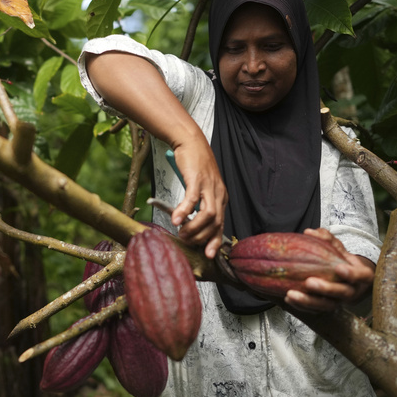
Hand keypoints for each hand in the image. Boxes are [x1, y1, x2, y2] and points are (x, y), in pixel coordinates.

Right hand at [169, 136, 227, 259]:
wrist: (191, 142)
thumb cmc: (194, 165)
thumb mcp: (201, 186)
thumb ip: (199, 203)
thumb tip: (188, 221)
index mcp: (220, 197)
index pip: (221, 224)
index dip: (215, 241)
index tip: (208, 254)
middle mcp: (218, 193)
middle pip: (215, 222)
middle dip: (202, 237)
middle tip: (187, 242)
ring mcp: (209, 186)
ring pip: (208, 214)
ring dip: (194, 228)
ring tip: (181, 233)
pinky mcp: (197, 178)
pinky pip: (192, 199)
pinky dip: (184, 211)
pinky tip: (175, 219)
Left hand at [284, 228, 374, 312]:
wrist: (347, 278)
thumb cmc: (342, 260)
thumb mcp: (338, 247)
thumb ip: (327, 238)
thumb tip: (309, 232)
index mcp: (361, 276)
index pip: (361, 276)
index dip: (352, 274)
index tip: (339, 268)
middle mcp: (352, 291)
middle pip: (342, 294)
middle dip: (326, 289)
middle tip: (309, 282)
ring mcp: (340, 302)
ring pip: (327, 306)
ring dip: (308, 302)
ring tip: (291, 294)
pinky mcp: (327, 307)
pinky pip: (315, 310)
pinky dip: (301, 306)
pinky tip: (288, 298)